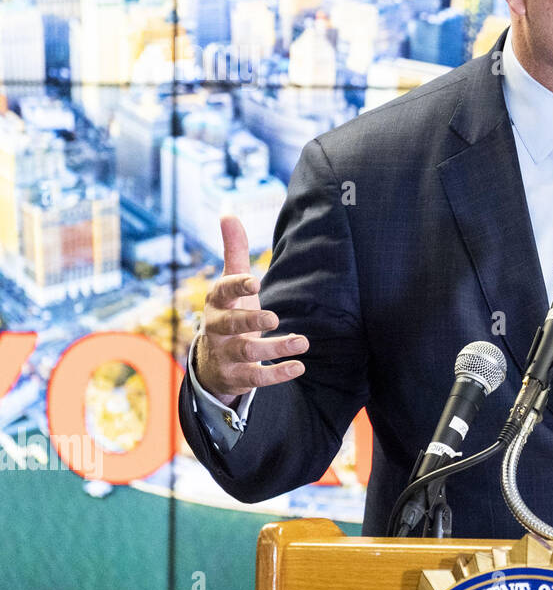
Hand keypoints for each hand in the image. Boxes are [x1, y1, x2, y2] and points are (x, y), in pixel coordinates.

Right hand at [193, 215, 308, 404]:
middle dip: (251, 320)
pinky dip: (276, 374)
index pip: (222, 291)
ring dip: (275, 348)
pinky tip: (298, 366)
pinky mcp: (238, 376)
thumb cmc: (229, 312)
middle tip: (275, 318)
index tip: (255, 280)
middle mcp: (218, 329)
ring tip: (302, 341)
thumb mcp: (230, 284)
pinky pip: (256, 378)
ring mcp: (226, 354)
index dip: (236, 286)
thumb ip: (233, 250)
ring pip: (247, 352)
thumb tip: (227, 211)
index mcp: (217, 303)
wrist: (213, 362)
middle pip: (231, 325)